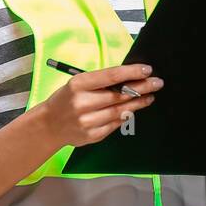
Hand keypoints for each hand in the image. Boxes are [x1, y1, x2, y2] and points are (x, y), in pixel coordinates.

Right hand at [41, 63, 163, 144]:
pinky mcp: (93, 135)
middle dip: (142, 88)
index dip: (131, 72)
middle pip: (119, 95)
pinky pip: (115, 124)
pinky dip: (126, 116)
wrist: (49, 125)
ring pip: (121, 111)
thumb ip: (101, 82)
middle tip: (157, 83)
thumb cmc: (67, 99)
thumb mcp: (78, 84)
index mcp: (78, 84)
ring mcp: (88, 121)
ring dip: (138, 103)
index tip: (147, 70)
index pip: (111, 76)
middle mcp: (82, 102)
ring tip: (149, 97)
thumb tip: (130, 77)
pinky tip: (133, 110)